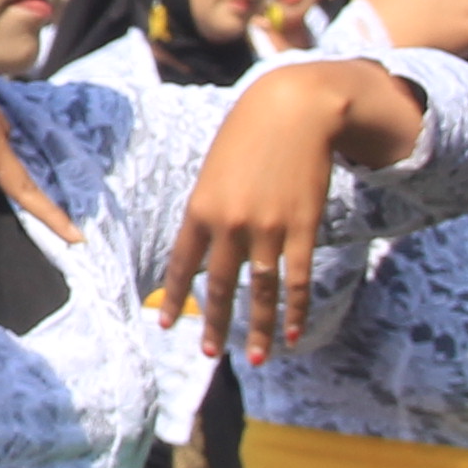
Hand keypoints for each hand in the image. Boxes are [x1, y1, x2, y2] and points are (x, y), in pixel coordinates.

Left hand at [157, 61, 421, 363]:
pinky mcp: (302, 228)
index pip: (182, 263)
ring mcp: (268, 228)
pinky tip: (293, 334)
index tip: (166, 324)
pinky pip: (296, 280)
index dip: (175, 296)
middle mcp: (231, 223)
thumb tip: (207, 244)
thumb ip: (210, 207)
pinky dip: (295, 311)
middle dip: (215, 324)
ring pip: (262, 292)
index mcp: (201, 207)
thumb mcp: (215, 167)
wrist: (296, 107)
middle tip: (209, 353)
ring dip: (260, 330)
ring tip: (257, 359)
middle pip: (220, 286)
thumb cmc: (250, 132)